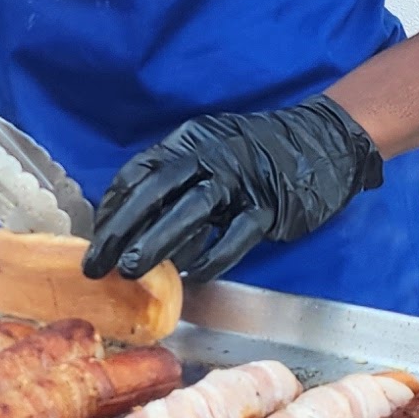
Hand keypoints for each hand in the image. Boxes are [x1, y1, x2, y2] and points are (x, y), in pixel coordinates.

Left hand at [82, 96, 384, 285]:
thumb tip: (130, 219)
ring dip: (157, 241)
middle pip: (156, 191)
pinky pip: (236, 234)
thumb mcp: (208, 149)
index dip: (113, 208)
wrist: (323, 140)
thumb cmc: (256, 153)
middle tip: (97, 265)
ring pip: (191, 210)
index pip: (138, 173)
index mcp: (189, 143)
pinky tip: (190, 277)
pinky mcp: (271, 205)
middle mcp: (210, 156)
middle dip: (121, 229)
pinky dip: (212, 256)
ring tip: (131, 271)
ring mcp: (242, 180)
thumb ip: (174, 176)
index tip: (95, 239)